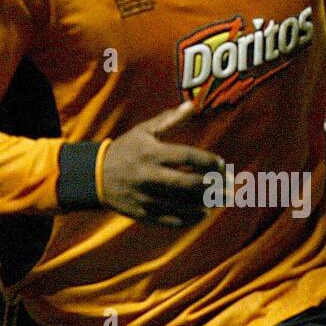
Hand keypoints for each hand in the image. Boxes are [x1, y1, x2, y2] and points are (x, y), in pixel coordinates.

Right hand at [99, 102, 225, 227]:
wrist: (95, 175)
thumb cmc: (125, 149)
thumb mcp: (143, 130)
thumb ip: (169, 120)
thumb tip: (192, 105)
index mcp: (152, 153)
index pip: (188, 157)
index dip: (208, 161)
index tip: (222, 164)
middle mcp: (150, 176)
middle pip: (188, 183)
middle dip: (213, 185)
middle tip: (230, 185)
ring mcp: (147, 196)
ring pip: (183, 204)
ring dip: (206, 203)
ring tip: (221, 200)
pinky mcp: (144, 213)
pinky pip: (171, 220)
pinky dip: (190, 219)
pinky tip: (203, 214)